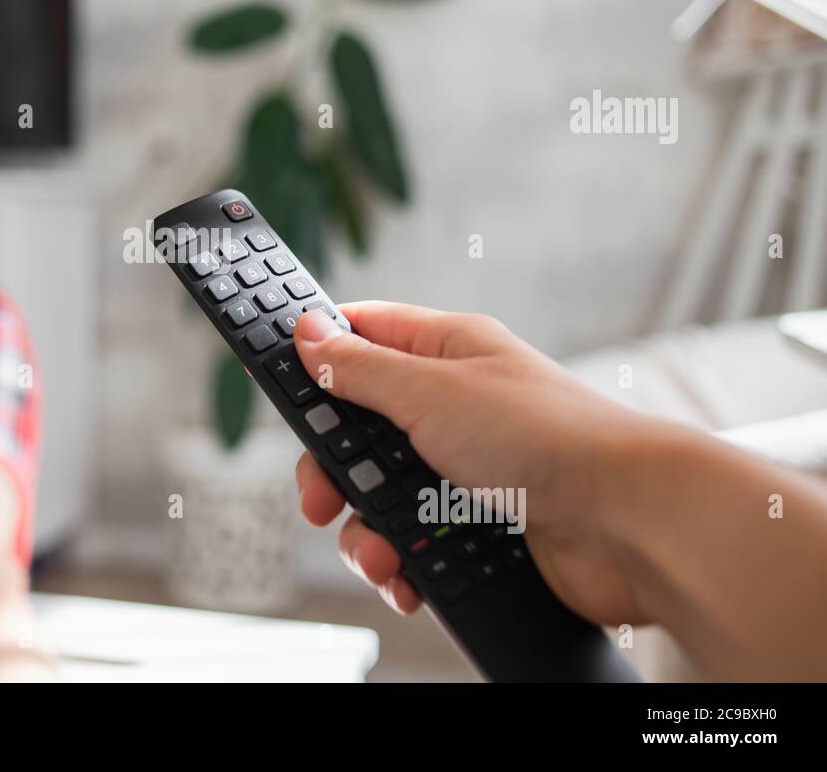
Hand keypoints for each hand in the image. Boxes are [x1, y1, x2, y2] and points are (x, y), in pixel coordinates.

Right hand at [292, 302, 652, 625]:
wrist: (628, 524)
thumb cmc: (550, 436)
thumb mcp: (430, 391)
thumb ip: (359, 369)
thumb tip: (308, 333)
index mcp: (447, 351)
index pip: (363, 334)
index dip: (319, 355)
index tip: (280, 379)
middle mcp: (453, 406)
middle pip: (359, 429)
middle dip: (335, 470)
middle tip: (323, 495)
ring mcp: (465, 467)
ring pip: (380, 495)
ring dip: (366, 530)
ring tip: (380, 552)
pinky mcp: (477, 524)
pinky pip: (413, 542)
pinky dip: (401, 563)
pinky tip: (406, 574)